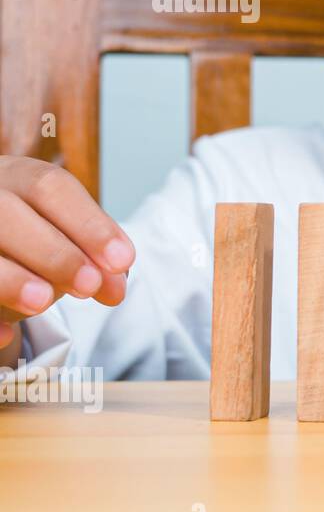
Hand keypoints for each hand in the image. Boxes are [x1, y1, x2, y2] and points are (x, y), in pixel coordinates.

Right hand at [0, 157, 134, 355]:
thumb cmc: (33, 234)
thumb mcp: (65, 236)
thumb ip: (93, 258)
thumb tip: (116, 290)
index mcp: (16, 176)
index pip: (51, 187)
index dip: (90, 224)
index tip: (124, 262)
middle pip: (7, 212)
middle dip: (53, 252)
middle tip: (89, 287)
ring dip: (8, 278)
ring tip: (43, 304)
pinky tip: (3, 335)